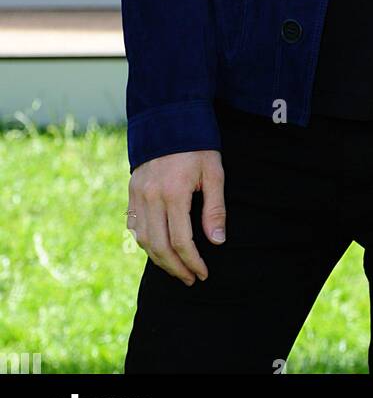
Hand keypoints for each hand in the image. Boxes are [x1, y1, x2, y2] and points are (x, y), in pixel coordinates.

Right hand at [126, 150, 225, 285]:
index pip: (181, 241)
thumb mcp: (213, 172)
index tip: (203, 273)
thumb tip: (217, 242)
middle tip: (190, 279)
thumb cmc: (197, 145)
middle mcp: (151, 196)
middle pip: (159, 246)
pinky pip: (134, 226)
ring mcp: (137, 194)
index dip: (192, 262)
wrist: (169, 118)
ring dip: (159, 260)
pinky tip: (158, 249)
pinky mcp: (131, 191)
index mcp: (173, 192)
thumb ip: (215, 208)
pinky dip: (145, 242)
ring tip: (177, 269)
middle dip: (176, 268)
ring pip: (143, 240)